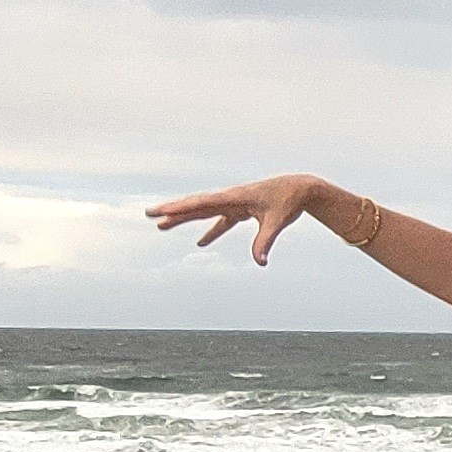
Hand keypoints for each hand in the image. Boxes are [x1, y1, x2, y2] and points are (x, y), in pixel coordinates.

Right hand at [146, 175, 326, 265]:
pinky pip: (221, 222)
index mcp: (233, 197)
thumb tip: (260, 262)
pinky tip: (201, 243)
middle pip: (195, 206)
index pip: (200, 203)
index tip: (160, 211)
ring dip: (184, 219)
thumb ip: (265, 242)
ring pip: (204, 212)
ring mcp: (234, 204)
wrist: (301, 189)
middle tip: (149, 215)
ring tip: (162, 226)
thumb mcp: (277, 222)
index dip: (178, 208)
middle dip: (172, 211)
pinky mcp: (242, 210)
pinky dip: (211, 231)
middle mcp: (229, 198)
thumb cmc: (289, 201)